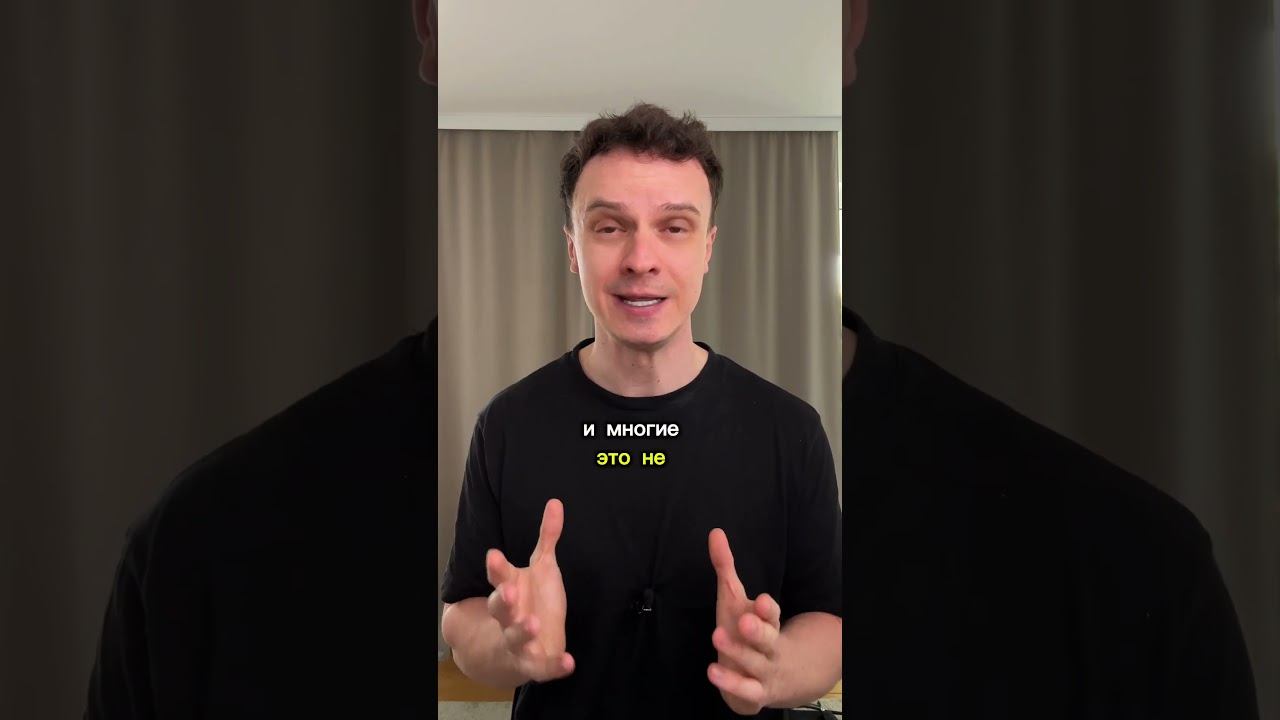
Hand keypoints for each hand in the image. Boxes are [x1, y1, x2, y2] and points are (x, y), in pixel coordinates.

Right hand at [485, 499, 574, 682]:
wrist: (515, 649)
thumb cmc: (532, 601)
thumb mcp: (541, 567)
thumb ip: (547, 538)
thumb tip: (556, 503)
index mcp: (509, 590)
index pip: (499, 577)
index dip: (497, 568)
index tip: (494, 554)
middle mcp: (509, 616)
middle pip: (501, 607)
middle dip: (503, 600)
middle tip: (507, 592)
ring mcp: (519, 641)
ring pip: (515, 636)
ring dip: (522, 630)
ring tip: (533, 623)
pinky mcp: (533, 664)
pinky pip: (543, 668)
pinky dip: (554, 667)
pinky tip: (569, 662)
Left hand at [707, 528, 783, 713]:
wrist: (773, 675)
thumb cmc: (747, 629)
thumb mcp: (735, 598)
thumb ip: (725, 567)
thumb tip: (714, 532)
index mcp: (767, 621)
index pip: (771, 614)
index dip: (767, 609)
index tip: (761, 600)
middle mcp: (769, 645)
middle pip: (768, 637)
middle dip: (758, 630)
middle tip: (745, 621)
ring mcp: (763, 670)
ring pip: (754, 663)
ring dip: (737, 653)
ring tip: (716, 638)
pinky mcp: (754, 691)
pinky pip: (746, 690)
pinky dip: (731, 683)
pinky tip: (712, 673)